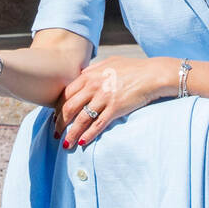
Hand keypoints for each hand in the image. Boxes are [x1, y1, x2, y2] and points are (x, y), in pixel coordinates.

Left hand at [55, 56, 173, 147]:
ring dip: (71, 133)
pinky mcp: (116, 108)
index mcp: (89, 76)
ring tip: (65, 144)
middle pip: (69, 108)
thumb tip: (81, 75)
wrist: (152, 74)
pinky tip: (82, 143)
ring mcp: (104, 98)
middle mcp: (93, 86)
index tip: (55, 117)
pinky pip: (98, 125)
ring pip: (81, 119)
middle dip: (60, 123)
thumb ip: (93, 70)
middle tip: (56, 133)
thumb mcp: (108, 63)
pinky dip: (89, 135)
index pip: (66, 94)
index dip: (58, 108)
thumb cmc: (132, 68)